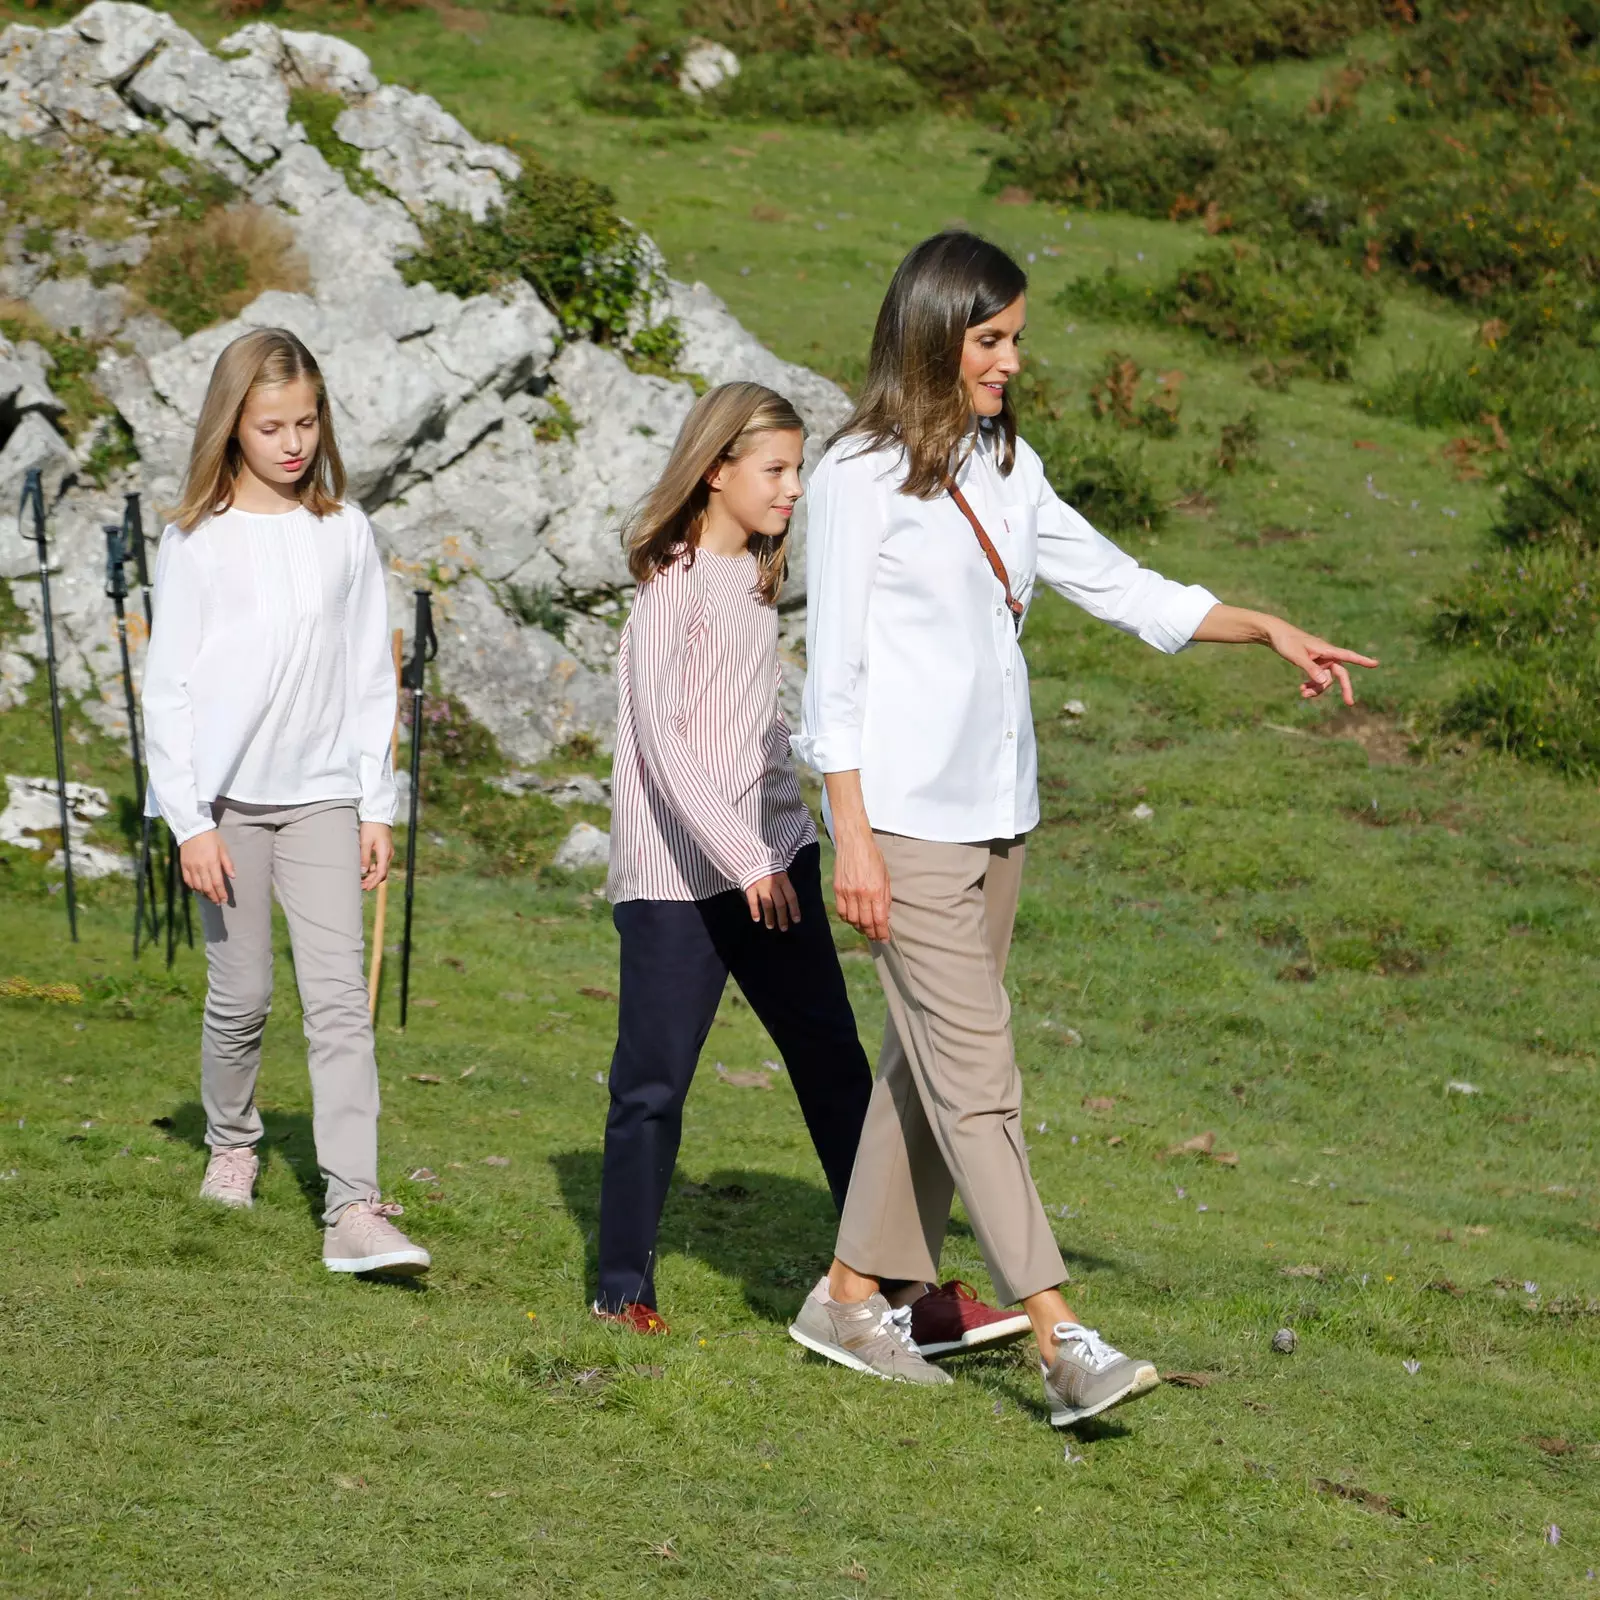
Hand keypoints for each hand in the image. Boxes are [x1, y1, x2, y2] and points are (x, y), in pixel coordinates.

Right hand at [180, 829, 233, 904]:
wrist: (193, 829)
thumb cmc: (211, 838)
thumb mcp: (223, 848)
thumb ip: (228, 863)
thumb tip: (233, 877)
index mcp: (212, 863)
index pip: (217, 883)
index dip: (221, 893)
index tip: (225, 900)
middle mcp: (201, 867)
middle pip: (207, 887)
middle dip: (213, 897)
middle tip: (218, 902)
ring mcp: (190, 867)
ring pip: (197, 886)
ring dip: (204, 894)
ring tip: (210, 897)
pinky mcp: (183, 866)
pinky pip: (187, 881)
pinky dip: (193, 888)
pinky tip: (198, 890)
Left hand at [360, 823, 392, 890]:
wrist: (378, 815)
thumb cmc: (371, 827)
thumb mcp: (365, 842)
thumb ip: (364, 857)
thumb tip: (363, 871)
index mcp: (385, 853)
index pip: (381, 872)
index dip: (374, 882)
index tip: (366, 888)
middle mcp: (388, 854)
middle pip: (382, 872)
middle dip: (372, 881)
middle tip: (361, 886)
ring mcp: (387, 852)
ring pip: (381, 868)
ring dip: (372, 875)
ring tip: (361, 879)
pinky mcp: (384, 849)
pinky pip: (380, 863)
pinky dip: (373, 869)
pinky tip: (365, 870)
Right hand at [746, 869, 801, 930]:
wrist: (753, 861)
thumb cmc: (770, 872)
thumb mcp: (781, 876)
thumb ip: (784, 889)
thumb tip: (790, 908)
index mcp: (783, 880)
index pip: (791, 897)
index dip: (794, 909)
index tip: (796, 920)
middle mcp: (773, 883)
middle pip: (780, 903)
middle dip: (782, 917)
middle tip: (784, 928)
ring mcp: (761, 885)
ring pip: (767, 904)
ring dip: (769, 917)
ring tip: (770, 926)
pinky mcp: (750, 887)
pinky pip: (753, 902)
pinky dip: (755, 911)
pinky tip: (757, 919)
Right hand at [833, 825, 890, 942]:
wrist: (854, 842)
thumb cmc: (872, 856)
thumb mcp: (885, 876)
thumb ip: (885, 897)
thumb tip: (885, 915)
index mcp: (876, 890)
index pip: (879, 919)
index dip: (882, 932)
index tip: (884, 938)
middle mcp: (861, 894)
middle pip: (865, 923)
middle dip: (872, 933)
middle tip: (876, 937)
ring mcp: (847, 892)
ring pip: (852, 920)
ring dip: (859, 927)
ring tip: (865, 928)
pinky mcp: (838, 889)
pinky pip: (841, 911)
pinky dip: (847, 919)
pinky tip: (852, 918)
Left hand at [1263, 620, 1379, 703]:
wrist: (1275, 634)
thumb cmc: (1286, 642)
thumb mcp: (1297, 657)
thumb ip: (1311, 669)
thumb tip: (1325, 681)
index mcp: (1327, 650)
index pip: (1348, 656)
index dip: (1362, 660)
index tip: (1376, 664)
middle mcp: (1327, 655)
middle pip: (1340, 674)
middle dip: (1344, 689)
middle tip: (1350, 703)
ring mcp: (1321, 660)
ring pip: (1326, 680)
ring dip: (1317, 689)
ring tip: (1302, 694)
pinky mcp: (1314, 664)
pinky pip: (1318, 678)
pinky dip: (1312, 685)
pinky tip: (1302, 690)